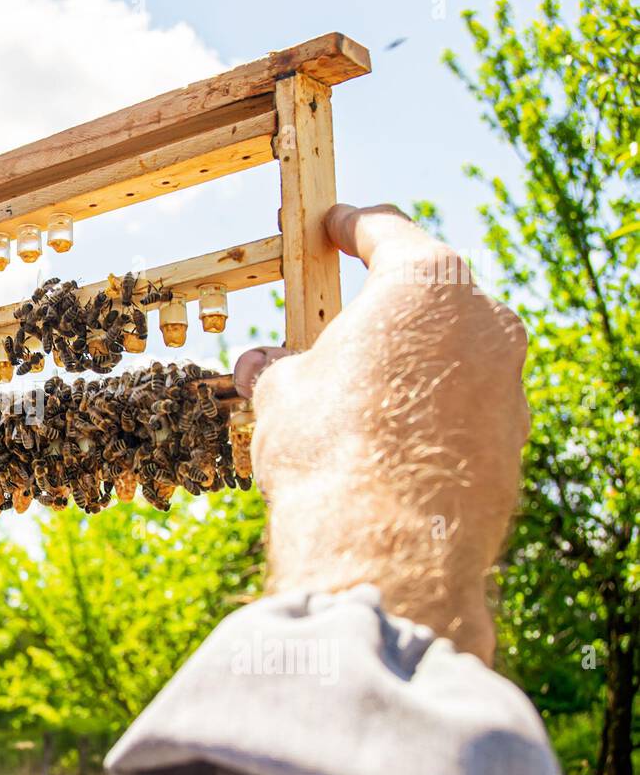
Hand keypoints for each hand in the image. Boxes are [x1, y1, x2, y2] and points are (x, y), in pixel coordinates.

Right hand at [238, 204, 527, 661]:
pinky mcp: (514, 441)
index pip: (388, 232)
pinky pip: (464, 409)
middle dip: (382, 307)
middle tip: (339, 323)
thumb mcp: (280, 393)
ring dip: (406, 366)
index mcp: (428, 284)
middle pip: (429, 296)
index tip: (331, 226)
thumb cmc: (329, 450)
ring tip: (355, 398)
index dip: (350, 226)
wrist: (387, 548)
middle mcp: (485, 322)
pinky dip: (428, 414)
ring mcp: (509, 384)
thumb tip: (259, 364)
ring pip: (451, 356)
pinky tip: (386, 445)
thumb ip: (277, 366)